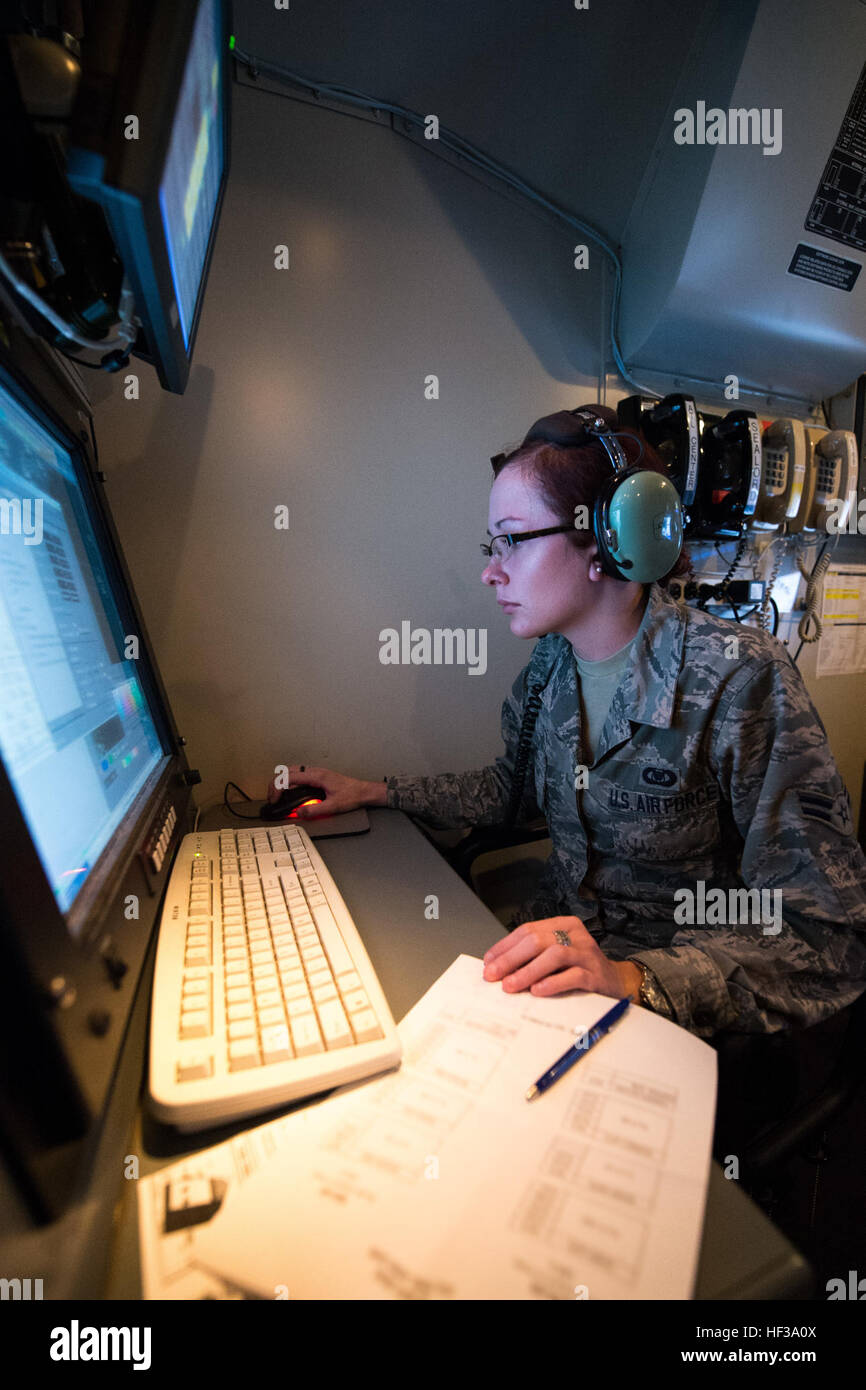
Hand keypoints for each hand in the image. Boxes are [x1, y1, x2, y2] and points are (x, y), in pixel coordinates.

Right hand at [266, 763, 379, 818]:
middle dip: (275, 783)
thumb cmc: (352, 796)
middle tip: (272, 798)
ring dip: (282, 781)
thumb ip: (315, 810)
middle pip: (287, 771)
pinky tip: (290, 792)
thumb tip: (298, 813)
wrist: (364, 791)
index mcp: (317, 776)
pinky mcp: (318, 776)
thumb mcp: (333, 806)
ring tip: (277, 795)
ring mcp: (316, 772)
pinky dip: (289, 781)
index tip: (274, 799)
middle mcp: (315, 771)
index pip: (289, 777)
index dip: (277, 788)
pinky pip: (299, 774)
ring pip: (292, 771)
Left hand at [482, 916, 640, 1000]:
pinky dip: (553, 983)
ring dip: (528, 971)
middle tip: (494, 975)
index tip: (489, 962)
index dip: (505, 946)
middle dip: (511, 958)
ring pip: (554, 955)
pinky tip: (538, 991)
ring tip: (511, 985)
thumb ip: (532, 957)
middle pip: (537, 940)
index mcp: (563, 925)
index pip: (528, 931)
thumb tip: (497, 967)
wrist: (615, 982)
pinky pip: (573, 976)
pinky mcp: (596, 974)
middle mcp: (576, 935)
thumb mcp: (555, 957)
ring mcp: (587, 954)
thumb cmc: (579, 969)